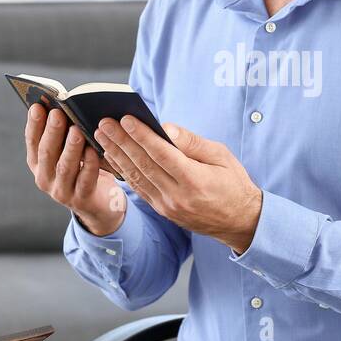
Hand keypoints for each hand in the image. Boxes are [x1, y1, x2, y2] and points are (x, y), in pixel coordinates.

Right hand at [25, 104, 126, 235]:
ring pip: (64, 167)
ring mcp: (61, 191)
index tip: (37, 106)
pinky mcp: (81, 199)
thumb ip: (62, 134)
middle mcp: (44, 178)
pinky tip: (94, 150)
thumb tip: (62, 104)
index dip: (34, 124)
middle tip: (58, 113)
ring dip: (71, 147)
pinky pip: (85, 180)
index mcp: (37, 163)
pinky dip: (89, 164)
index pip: (32, 142)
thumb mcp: (67, 152)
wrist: (97, 203)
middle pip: (47, 153)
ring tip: (77, 130)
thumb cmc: (81, 167)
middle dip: (52, 131)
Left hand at [94, 117, 262, 253]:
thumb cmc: (233, 183)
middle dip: (121, 141)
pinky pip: (139, 188)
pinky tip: (111, 156)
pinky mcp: (163, 210)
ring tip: (101, 136)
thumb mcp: (222, 157)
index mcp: (195, 181)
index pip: (162, 154)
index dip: (142, 136)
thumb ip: (193, 143)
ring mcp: (168, 206)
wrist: (239, 221)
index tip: (124, 119)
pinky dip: (123, 171)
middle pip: (144, 164)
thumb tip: (167, 129)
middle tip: (103, 123)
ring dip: (116, 155)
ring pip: (137, 177)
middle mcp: (178, 196)